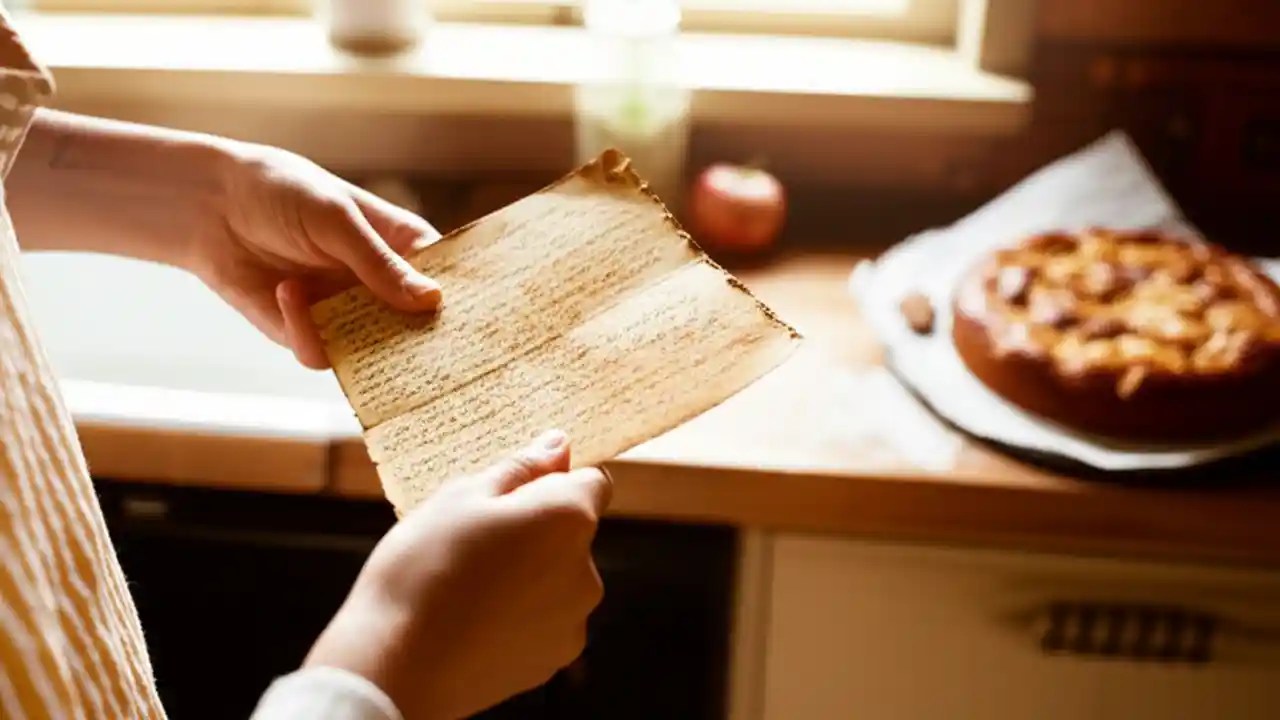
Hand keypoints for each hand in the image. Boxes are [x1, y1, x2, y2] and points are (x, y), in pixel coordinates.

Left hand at [192, 143, 442, 368]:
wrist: (210, 207)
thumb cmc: (281, 192)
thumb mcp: (337, 219)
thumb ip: (379, 263)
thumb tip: (432, 302)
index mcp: (400, 246)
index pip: (445, 277)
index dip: (463, 299)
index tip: (480, 321)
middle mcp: (379, 285)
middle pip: (418, 325)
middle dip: (423, 342)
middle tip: (433, 355)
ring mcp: (346, 313)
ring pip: (376, 353)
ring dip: (366, 349)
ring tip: (348, 324)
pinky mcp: (310, 334)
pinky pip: (323, 355)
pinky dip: (309, 334)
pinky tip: (288, 295)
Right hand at [305, 431, 611, 719]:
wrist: (396, 667)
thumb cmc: (423, 569)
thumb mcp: (462, 496)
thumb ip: (521, 468)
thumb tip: (559, 446)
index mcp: (569, 519)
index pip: (591, 481)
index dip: (555, 477)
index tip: (514, 488)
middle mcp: (587, 571)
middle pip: (571, 532)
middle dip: (535, 527)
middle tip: (474, 537)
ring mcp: (573, 620)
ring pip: (556, 577)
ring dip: (527, 571)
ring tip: (467, 582)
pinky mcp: (552, 658)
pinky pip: (544, 618)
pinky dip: (519, 612)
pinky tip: (474, 617)